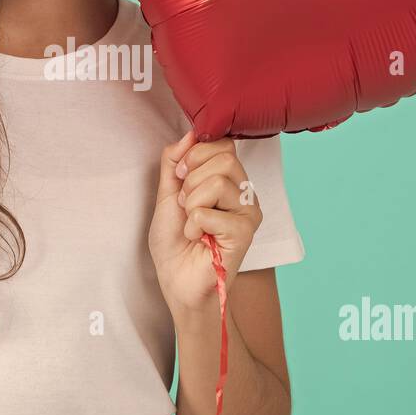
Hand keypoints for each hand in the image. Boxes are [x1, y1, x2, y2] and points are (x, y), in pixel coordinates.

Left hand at [148, 129, 262, 315]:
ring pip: (218, 182)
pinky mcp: (245, 233)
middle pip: (224, 157)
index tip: (181, 176)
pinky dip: (194, 225)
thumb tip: (190, 133)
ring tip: (191, 223)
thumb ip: (176, 162)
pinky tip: (198, 239)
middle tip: (185, 204)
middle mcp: (244, 193)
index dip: (195, 154)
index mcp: (229, 180)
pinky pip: (211, 212)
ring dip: (191, 204)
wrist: (176, 281)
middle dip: (191, 179)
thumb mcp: (167, 193)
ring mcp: (248, 213)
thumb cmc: (174, 243)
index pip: (223, 143)